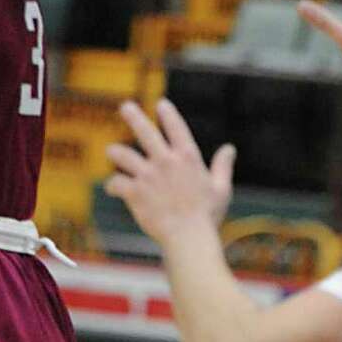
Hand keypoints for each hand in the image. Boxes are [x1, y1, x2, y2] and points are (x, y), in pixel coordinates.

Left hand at [106, 98, 234, 242]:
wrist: (188, 237)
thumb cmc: (207, 216)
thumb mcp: (221, 189)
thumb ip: (222, 166)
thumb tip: (229, 149)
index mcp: (188, 157)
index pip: (176, 127)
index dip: (167, 113)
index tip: (160, 104)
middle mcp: (166, 161)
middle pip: (145, 131)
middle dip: (133, 116)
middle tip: (125, 106)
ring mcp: (148, 175)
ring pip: (122, 154)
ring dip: (115, 151)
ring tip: (111, 150)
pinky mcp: (134, 192)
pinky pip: (116, 182)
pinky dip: (113, 185)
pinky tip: (112, 188)